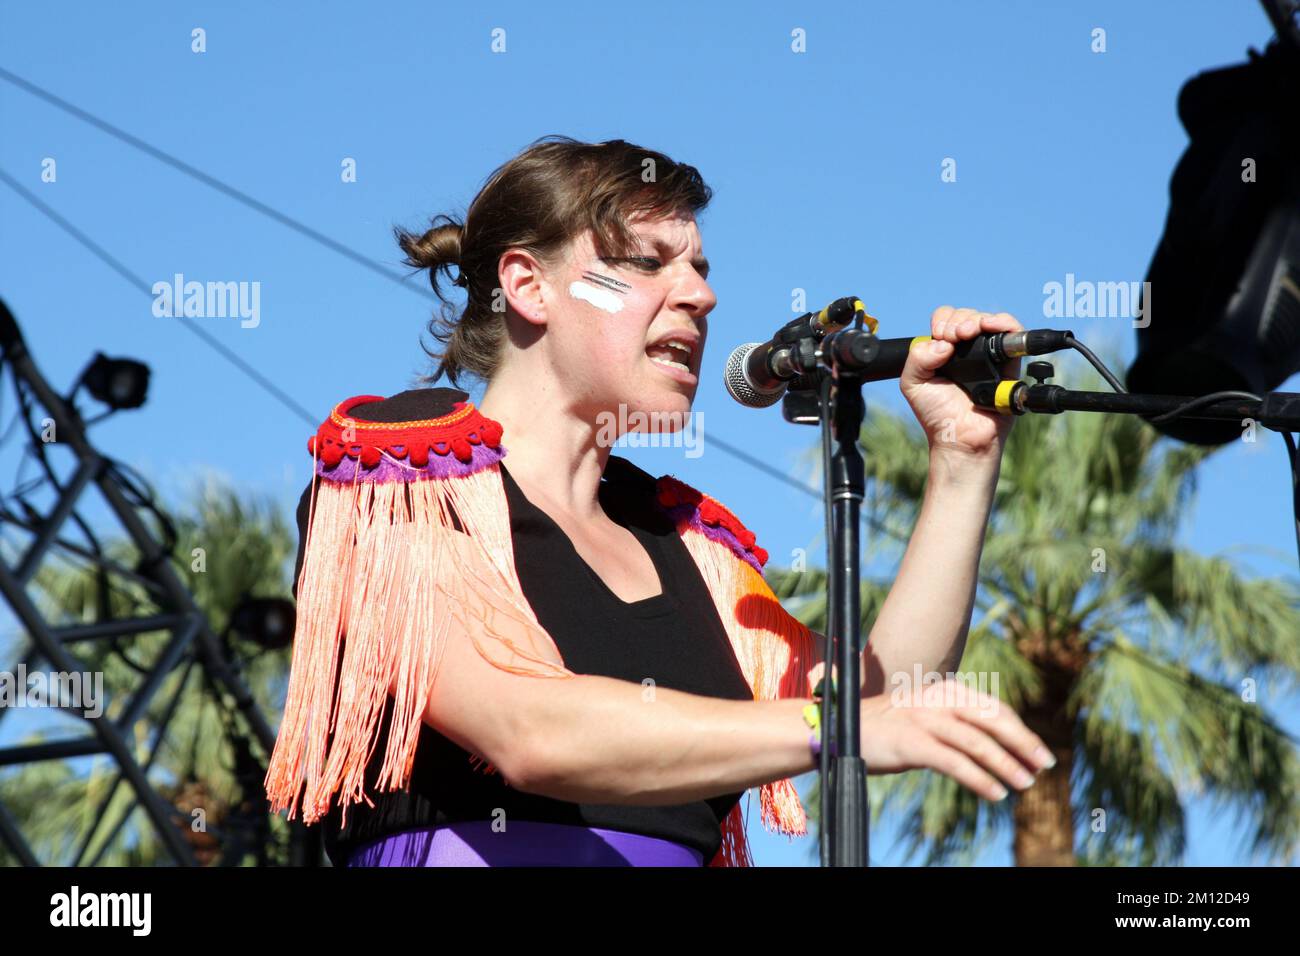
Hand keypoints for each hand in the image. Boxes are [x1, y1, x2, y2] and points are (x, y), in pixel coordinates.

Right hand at [857, 677, 1053, 801]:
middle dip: (1022, 743)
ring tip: (1025, 784)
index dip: (1020, 730)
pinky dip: (979, 779)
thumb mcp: (925, 715)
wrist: (840, 728)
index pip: (993, 708)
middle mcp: (937, 699)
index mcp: (944, 690)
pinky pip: (954, 762)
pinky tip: (995, 793)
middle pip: (991, 719)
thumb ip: (955, 722)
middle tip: (1044, 765)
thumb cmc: (887, 727)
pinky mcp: (910, 742)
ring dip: (1006, 764)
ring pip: (977, 742)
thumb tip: (996, 744)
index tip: (1038, 753)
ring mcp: (923, 719)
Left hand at [900, 306, 1023, 466]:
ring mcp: (988, 355)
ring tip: (968, 332)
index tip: (940, 336)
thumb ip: (917, 358)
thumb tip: (944, 343)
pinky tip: (991, 326)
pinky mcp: (1008, 363)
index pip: (945, 320)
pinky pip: (1013, 332)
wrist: (961, 438)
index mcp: (943, 352)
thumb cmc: (937, 414)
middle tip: (954, 337)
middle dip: (958, 321)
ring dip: (977, 319)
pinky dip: (1003, 322)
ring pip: (987, 320)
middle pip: (966, 316)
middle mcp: (967, 351)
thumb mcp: (913, 383)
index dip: (943, 322)